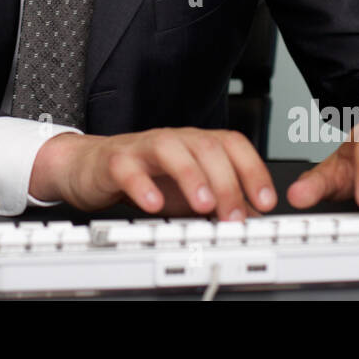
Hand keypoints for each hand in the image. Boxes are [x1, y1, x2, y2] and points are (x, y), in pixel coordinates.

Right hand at [30, 127, 276, 219]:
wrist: (92, 167)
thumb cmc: (146, 176)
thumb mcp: (189, 191)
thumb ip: (221, 199)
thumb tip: (254, 218)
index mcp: (196, 143)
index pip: (232, 144)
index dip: (253, 170)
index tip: (266, 202)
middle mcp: (174, 140)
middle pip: (206, 146)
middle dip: (226, 182)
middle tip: (234, 216)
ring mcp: (144, 147)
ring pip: (171, 149)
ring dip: (191, 176)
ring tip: (202, 205)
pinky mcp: (115, 161)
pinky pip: (129, 168)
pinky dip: (143, 186)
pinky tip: (153, 205)